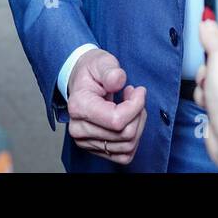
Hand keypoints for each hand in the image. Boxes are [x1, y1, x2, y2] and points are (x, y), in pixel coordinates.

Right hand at [66, 48, 146, 164]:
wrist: (81, 81)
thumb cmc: (92, 71)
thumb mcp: (102, 62)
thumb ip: (111, 71)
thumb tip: (117, 81)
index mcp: (79, 106)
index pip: (117, 120)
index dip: (136, 106)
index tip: (138, 90)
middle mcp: (79, 129)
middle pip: (125, 134)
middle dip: (139, 113)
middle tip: (135, 95)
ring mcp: (86, 142)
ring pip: (128, 145)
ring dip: (138, 124)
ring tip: (132, 106)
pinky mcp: (95, 149)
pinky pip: (124, 155)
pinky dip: (134, 139)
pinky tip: (129, 121)